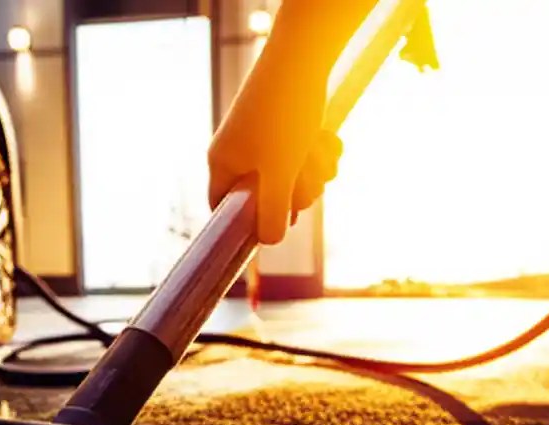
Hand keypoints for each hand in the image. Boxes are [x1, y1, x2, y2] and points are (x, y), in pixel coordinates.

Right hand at [207, 56, 342, 243]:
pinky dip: (322, 152)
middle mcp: (240, 152)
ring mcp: (265, 141)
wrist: (304, 58)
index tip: (273, 227)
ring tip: (317, 145)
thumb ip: (272, 211)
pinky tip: (326, 136)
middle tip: (306, 175)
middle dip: (298, 190)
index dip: (248, 222)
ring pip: (295, 179)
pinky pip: (307, 158)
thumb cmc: (284, 115)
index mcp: (224, 163)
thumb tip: (269, 241)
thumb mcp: (279, 172)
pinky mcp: (288, 131)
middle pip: (269, 199)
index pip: (223, 208)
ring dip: (316, 169)